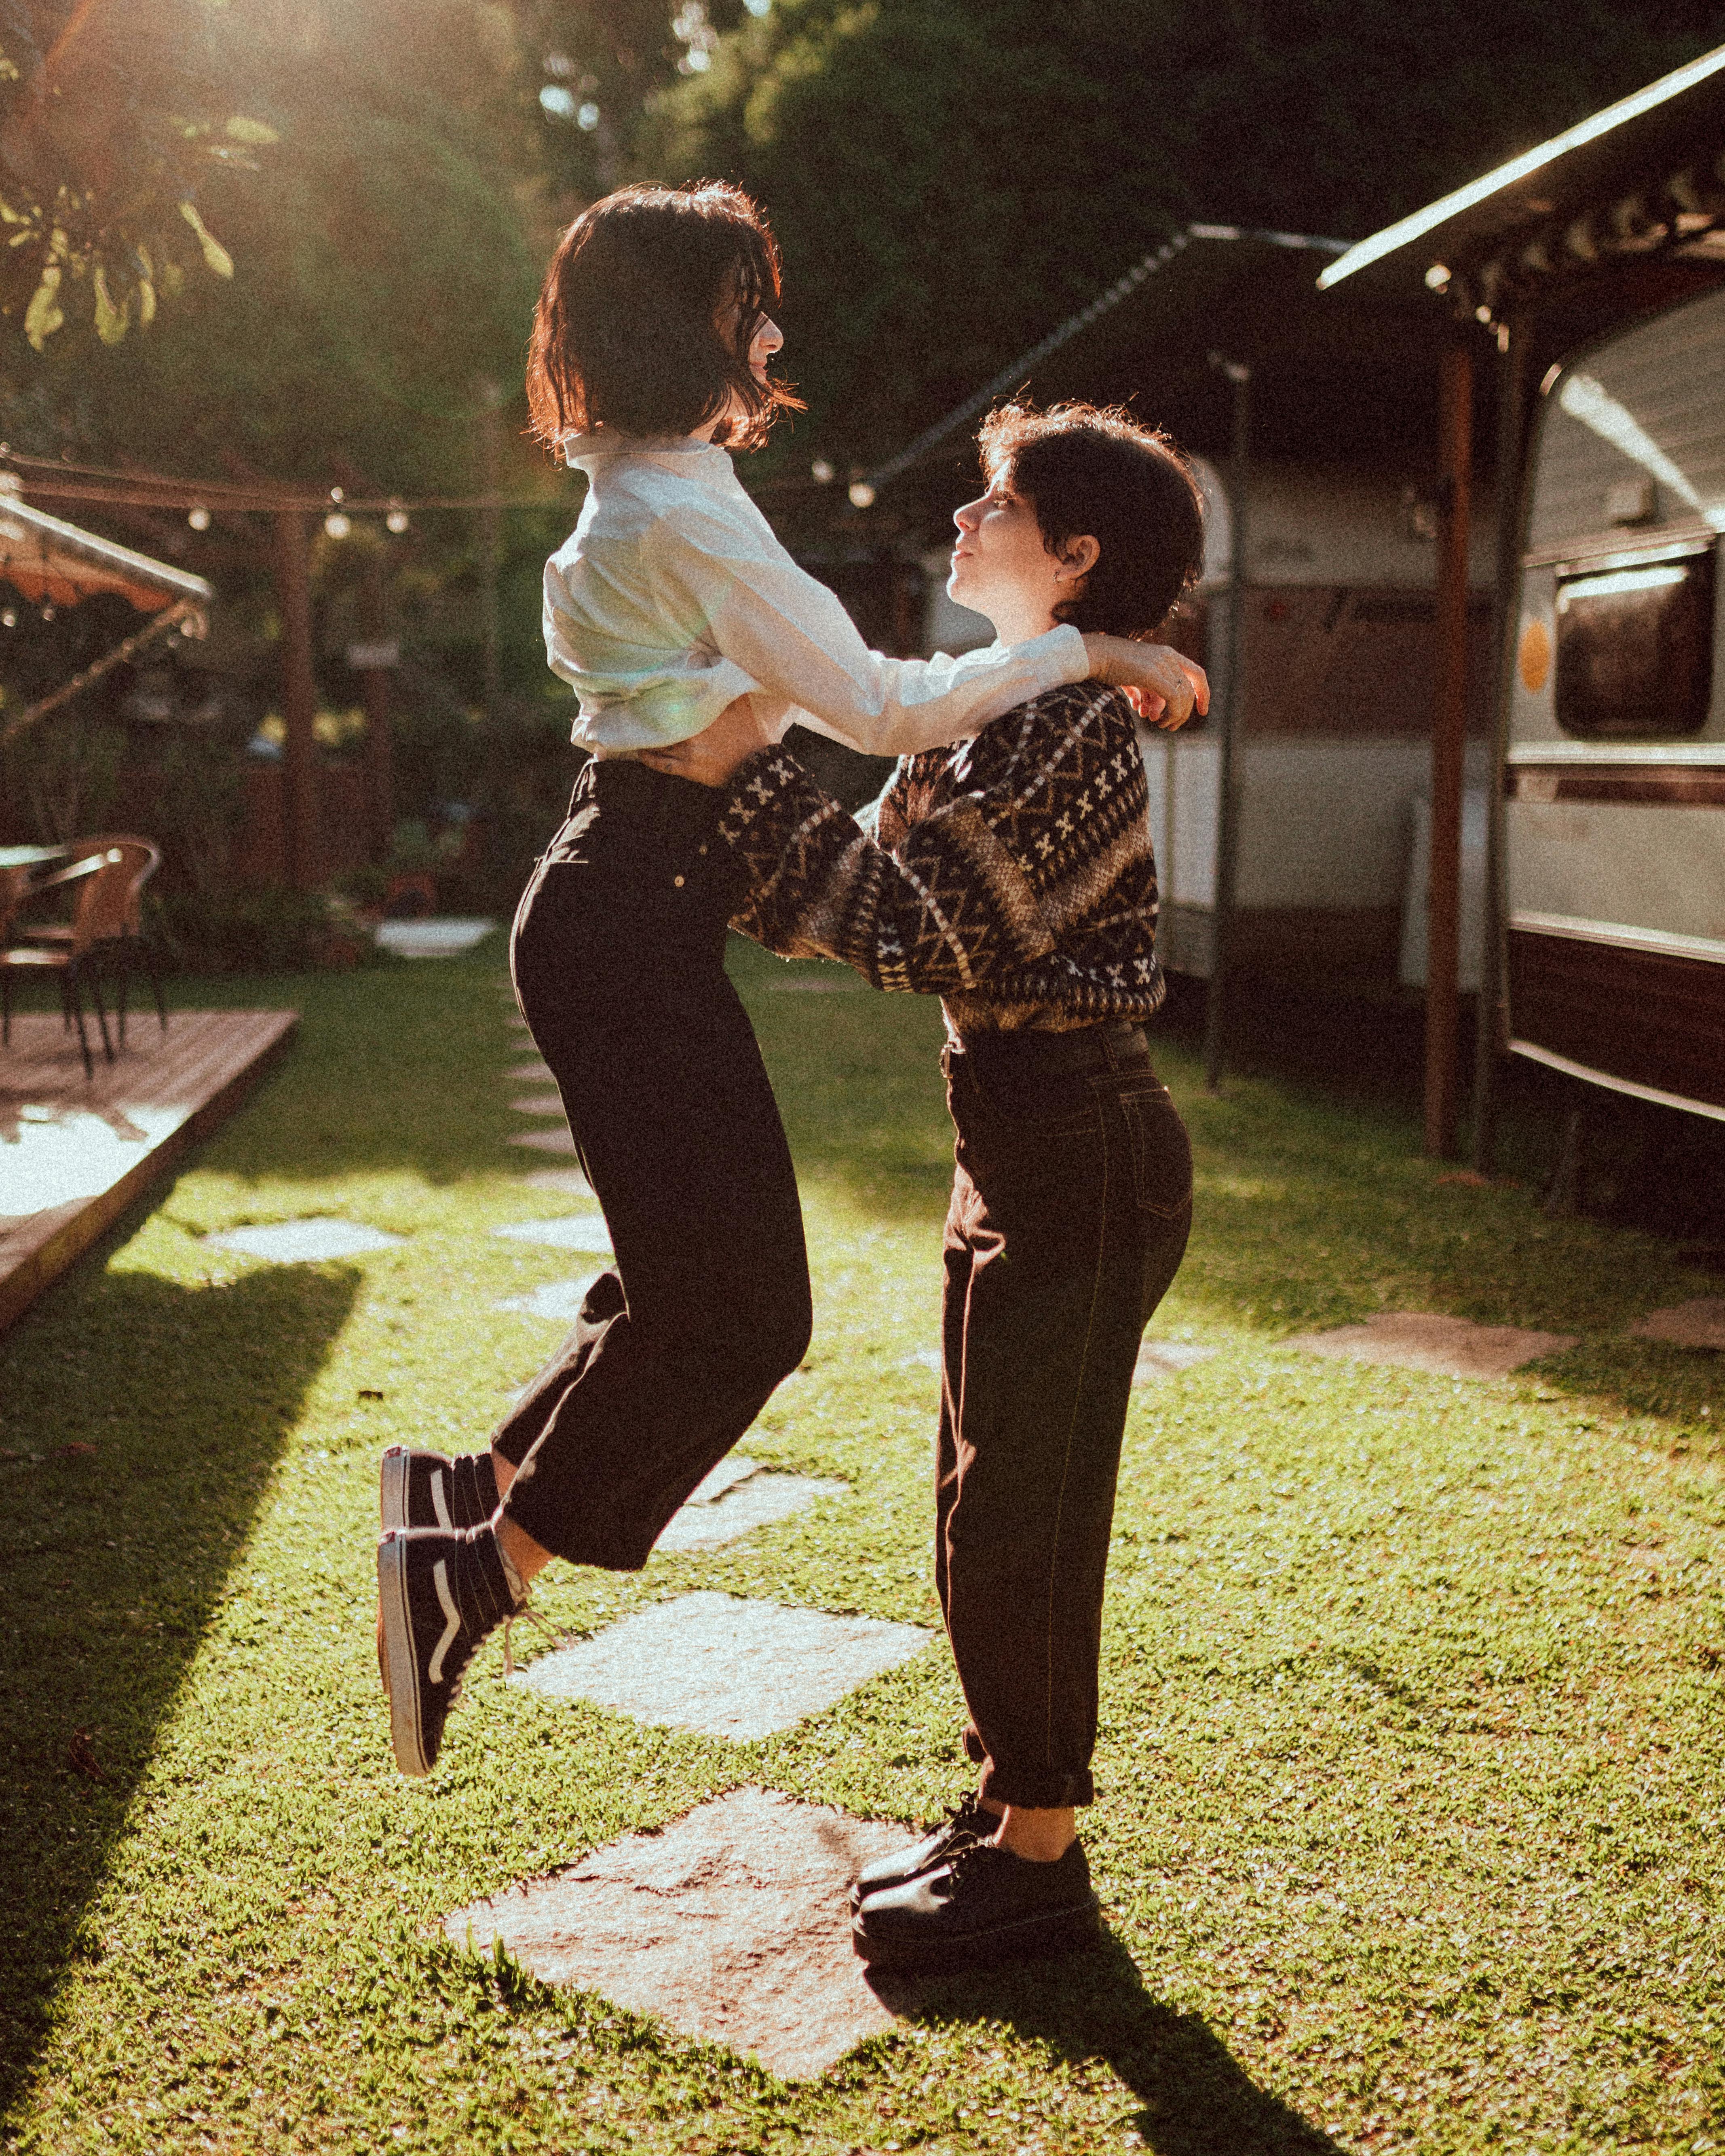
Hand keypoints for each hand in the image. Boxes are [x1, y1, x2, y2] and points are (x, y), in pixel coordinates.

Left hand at [636, 694, 773, 786]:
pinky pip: (663, 764)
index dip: (662, 698)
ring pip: (660, 743)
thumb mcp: (743, 705)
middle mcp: (692, 731)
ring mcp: (689, 751)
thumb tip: (718, 666)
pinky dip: (650, 759)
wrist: (757, 766)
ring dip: (648, 738)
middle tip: (637, 709)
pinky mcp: (689, 769)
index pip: (676, 701)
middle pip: (664, 721)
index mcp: (703, 713)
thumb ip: (729, 688)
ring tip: (637, 731)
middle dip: (650, 716)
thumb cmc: (753, 735)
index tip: (651, 692)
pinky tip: (642, 753)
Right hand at [1081, 636, 1208, 729]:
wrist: (1093, 655)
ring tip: (1160, 725)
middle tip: (1171, 727)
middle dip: (1183, 712)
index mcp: (1167, 654)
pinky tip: (1153, 719)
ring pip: (1182, 696)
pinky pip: (1173, 698)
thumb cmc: (1108, 666)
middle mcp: (1168, 657)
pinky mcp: (1152, 674)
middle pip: (1189, 690)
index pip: (1196, 674)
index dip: (1203, 694)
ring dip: (1174, 715)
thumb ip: (1145, 692)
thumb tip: (1147, 711)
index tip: (1202, 712)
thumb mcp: (1133, 679)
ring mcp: (1161, 664)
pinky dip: (1170, 713)